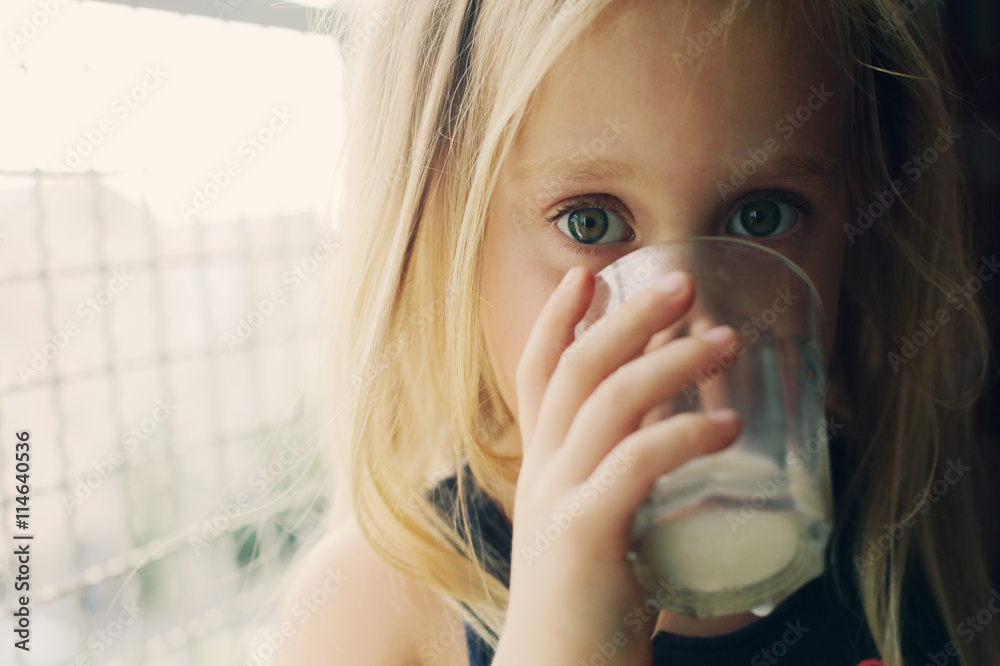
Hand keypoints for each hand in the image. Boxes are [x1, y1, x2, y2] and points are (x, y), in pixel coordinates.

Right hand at [492, 266, 741, 665]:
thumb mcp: (600, 517)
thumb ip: (625, 467)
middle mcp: (542, 470)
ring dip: (669, 362)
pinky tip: (729, 424)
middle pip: (576, 371)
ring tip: (726, 339)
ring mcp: (558, 498)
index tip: (589, 273)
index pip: (538, 372)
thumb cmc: (591, 596)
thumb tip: (678, 420)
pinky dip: (685, 435)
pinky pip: (636, 465)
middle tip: (682, 281)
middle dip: (627, 318)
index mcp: (544, 463)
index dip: (558, 319)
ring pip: (607, 404)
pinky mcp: (583, 533)